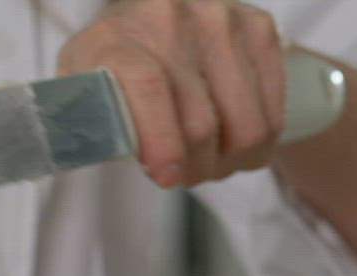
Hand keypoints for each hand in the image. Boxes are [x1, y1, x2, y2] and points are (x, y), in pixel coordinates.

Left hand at [59, 0, 284, 187]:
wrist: (145, 23)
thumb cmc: (111, 70)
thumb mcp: (84, 96)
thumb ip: (91, 125)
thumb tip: (109, 155)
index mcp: (116, 38)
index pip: (148, 87)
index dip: (162, 141)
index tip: (168, 177)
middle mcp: (170, 18)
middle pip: (201, 121)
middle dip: (196, 168)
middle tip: (184, 175)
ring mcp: (220, 19)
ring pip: (245, 125)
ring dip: (229, 162)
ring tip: (209, 163)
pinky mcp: (257, 27)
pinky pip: (272, 113)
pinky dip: (258, 145)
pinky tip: (233, 144)